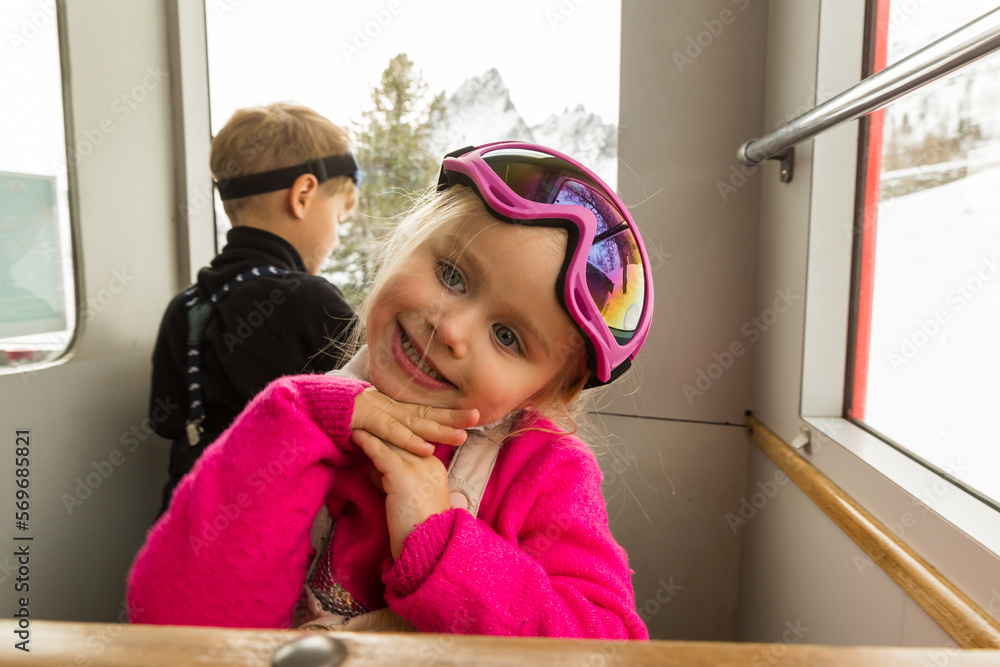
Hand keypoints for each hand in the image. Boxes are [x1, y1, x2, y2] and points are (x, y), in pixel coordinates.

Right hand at [350, 387, 478, 455]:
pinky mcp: (364, 419)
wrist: (311, 405)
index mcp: (392, 407)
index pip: (426, 410)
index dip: (449, 413)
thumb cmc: (341, 418)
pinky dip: (408, 440)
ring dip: (438, 430)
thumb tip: (406, 442)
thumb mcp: (370, 425)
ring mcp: (377, 410)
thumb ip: (388, 430)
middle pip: (426, 412)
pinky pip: (389, 432)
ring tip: (462, 436)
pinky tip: (426, 448)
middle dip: (453, 416)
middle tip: (479, 416)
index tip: (474, 416)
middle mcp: (389, 406)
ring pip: (413, 421)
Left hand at [353, 431, 450, 558]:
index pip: (413, 442)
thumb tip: (379, 472)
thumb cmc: (416, 528)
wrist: (426, 547)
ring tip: (358, 420)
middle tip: (366, 416)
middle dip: (384, 429)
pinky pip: (382, 454)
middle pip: (403, 438)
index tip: (380, 426)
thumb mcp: (411, 497)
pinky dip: (368, 443)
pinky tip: (356, 435)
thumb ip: (399, 480)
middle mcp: (430, 462)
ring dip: (374, 432)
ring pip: (393, 442)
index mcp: (435, 467)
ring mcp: (418, 467)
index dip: (395, 434)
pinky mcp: (403, 475)